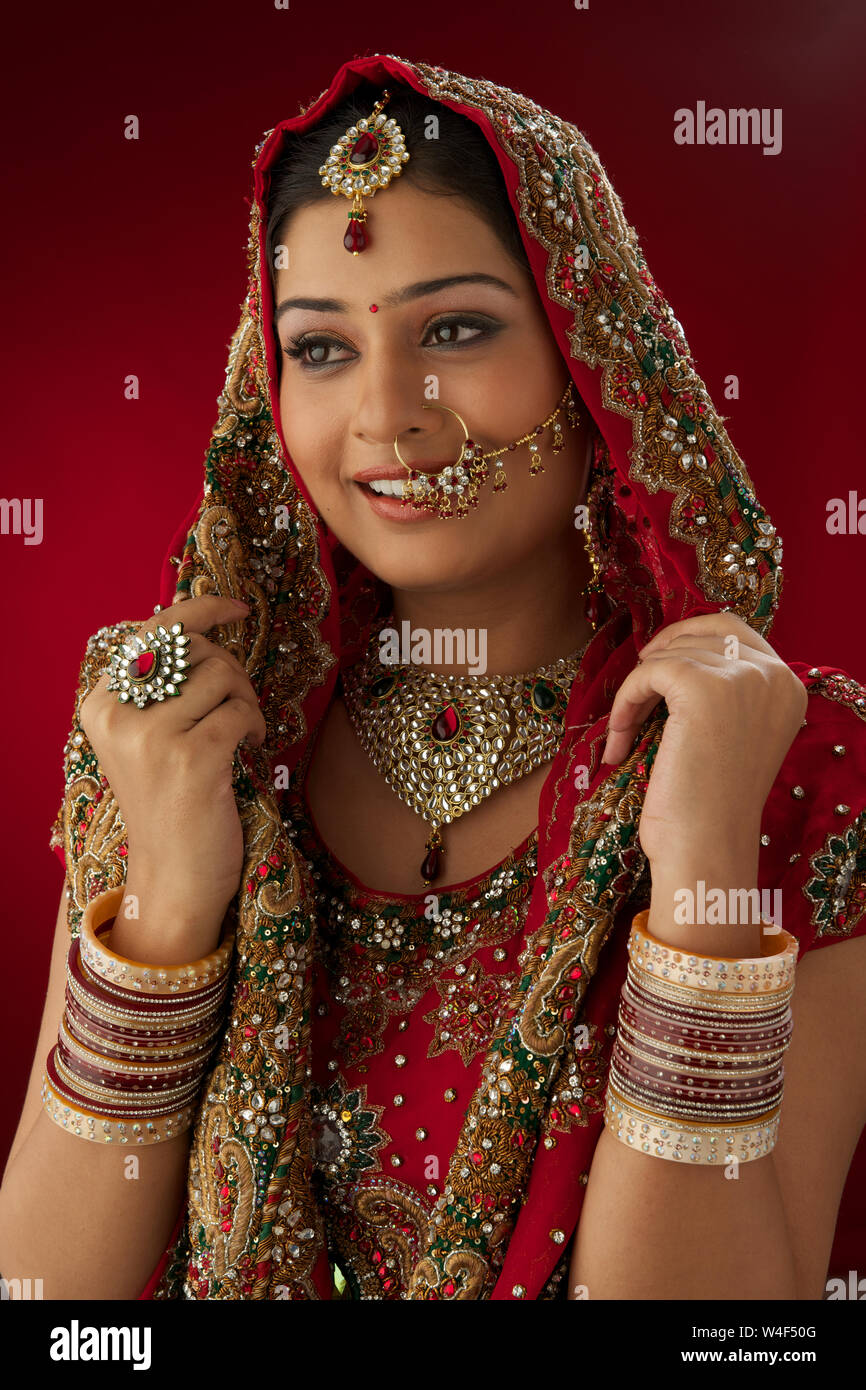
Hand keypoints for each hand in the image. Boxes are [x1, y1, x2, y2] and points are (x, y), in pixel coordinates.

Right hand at [79, 595, 265, 934]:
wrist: (174, 877)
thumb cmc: (171, 803)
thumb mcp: (148, 739)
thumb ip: (161, 688)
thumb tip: (202, 629)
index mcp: (102, 704)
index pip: (154, 631)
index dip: (202, 609)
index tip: (238, 608)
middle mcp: (119, 715)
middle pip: (195, 650)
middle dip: (231, 670)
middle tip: (237, 708)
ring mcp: (153, 737)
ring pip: (222, 674)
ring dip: (246, 699)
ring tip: (240, 732)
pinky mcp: (191, 759)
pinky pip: (241, 709)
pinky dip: (255, 724)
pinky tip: (249, 748)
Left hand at [602, 613, 807, 890]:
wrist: (707, 847)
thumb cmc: (711, 804)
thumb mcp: (733, 734)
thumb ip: (724, 691)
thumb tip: (674, 650)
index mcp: (788, 685)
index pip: (734, 630)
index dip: (688, 638)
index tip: (657, 662)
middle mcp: (773, 674)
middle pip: (700, 633)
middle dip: (660, 657)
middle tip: (636, 690)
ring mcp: (741, 677)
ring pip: (669, 653)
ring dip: (637, 690)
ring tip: (626, 731)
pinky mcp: (701, 685)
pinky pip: (647, 672)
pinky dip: (625, 703)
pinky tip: (619, 742)